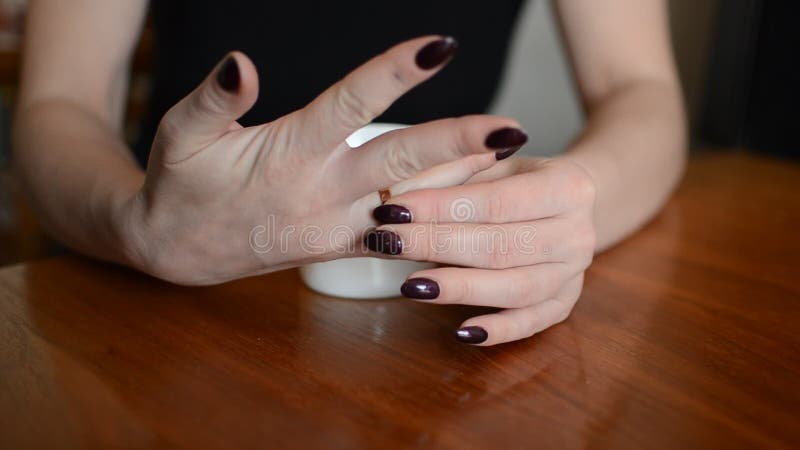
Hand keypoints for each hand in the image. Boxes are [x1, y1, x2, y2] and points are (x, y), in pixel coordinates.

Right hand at [120, 36, 527, 284]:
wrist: (176, 253)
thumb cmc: (180, 186)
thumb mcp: (178, 135)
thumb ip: (213, 99)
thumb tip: (242, 61)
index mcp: (289, 154)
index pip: (350, 104)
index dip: (395, 73)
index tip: (440, 46)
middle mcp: (321, 192)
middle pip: (400, 162)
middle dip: (458, 142)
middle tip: (512, 127)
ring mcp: (335, 226)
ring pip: (409, 205)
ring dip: (461, 182)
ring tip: (514, 160)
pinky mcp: (339, 248)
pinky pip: (399, 236)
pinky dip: (436, 217)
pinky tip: (472, 201)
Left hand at [366, 157, 596, 344]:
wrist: (564, 203)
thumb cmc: (517, 181)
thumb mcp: (493, 162)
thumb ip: (456, 169)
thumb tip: (405, 190)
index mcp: (569, 186)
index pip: (497, 201)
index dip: (442, 207)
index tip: (395, 208)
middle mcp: (579, 233)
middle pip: (502, 246)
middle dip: (438, 245)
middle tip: (389, 242)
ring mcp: (573, 273)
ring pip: (516, 288)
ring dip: (460, 289)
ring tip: (412, 286)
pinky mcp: (563, 304)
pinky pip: (531, 323)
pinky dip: (498, 330)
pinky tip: (462, 332)